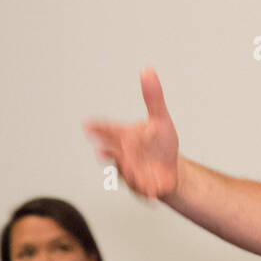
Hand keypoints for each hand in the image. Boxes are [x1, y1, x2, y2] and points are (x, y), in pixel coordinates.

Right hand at [84, 68, 180, 200]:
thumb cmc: (162, 144)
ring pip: (125, 170)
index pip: (107, 129)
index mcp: (124, 135)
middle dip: (110, 154)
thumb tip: (147, 69)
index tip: (88, 125)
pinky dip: (146, 189)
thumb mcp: (160, 119)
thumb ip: (153, 97)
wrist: (172, 172)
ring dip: (131, 172)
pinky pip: (141, 188)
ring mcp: (128, 170)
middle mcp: (122, 153)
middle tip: (106, 151)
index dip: (98, 128)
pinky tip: (154, 190)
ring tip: (140, 172)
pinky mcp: (138, 186)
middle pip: (112, 152)